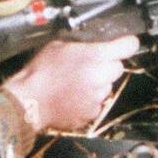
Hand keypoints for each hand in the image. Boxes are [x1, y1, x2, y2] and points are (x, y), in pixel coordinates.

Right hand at [2, 35, 137, 132]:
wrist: (29, 101)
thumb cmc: (40, 72)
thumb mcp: (59, 46)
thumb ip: (82, 46)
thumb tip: (92, 46)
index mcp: (95, 56)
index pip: (128, 46)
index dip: (127, 44)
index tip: (126, 44)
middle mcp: (101, 76)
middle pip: (118, 68)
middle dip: (107, 66)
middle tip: (90, 65)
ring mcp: (97, 97)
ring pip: (107, 86)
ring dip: (98, 83)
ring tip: (76, 82)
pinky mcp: (92, 113)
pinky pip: (97, 103)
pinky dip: (89, 99)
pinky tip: (73, 96)